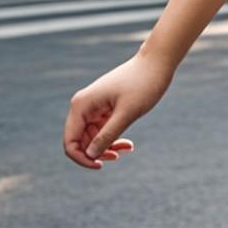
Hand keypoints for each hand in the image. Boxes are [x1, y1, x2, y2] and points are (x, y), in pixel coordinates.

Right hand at [63, 52, 173, 169]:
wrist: (157, 63)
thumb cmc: (144, 84)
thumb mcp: (127, 113)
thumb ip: (108, 135)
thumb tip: (90, 155)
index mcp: (82, 105)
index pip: (70, 142)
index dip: (81, 158)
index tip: (101, 165)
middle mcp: (84, 106)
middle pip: (81, 141)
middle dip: (98, 152)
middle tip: (120, 155)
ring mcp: (95, 107)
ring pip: (93, 137)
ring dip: (108, 146)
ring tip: (128, 148)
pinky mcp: (106, 108)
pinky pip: (103, 130)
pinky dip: (114, 138)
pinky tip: (129, 144)